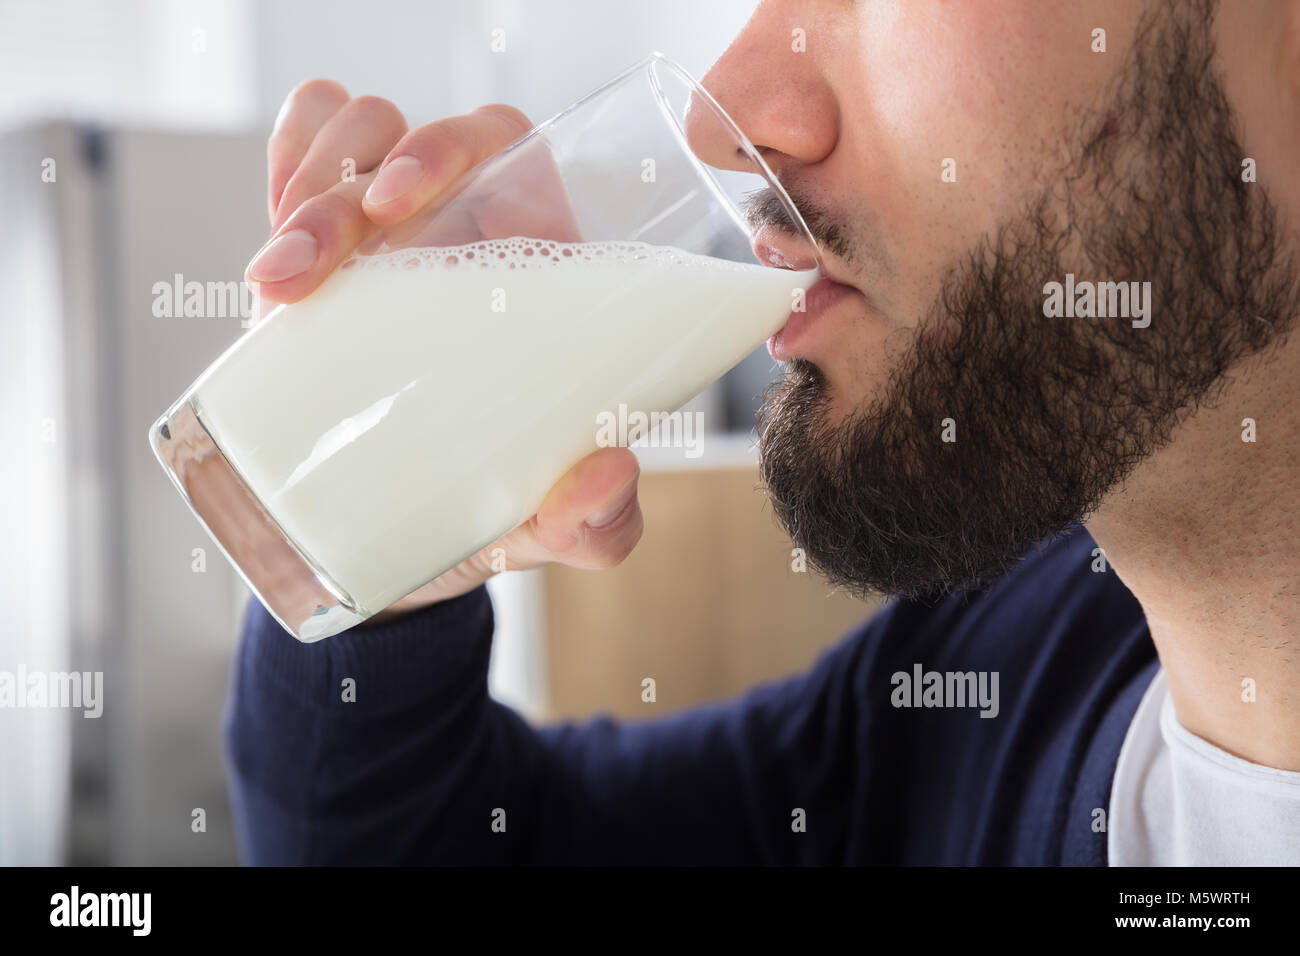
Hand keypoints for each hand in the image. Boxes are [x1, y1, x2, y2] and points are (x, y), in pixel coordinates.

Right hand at [251, 81, 643, 619]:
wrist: (403, 539)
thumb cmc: (497, 507)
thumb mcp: (548, 524)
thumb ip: (596, 524)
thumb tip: (609, 476)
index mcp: (532, 254)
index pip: (500, 143)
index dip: (444, 146)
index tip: (394, 204)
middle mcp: (462, 226)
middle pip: (408, 134)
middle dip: (346, 179)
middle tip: (311, 269)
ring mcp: (386, 234)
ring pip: (343, 136)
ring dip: (301, 188)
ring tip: (276, 285)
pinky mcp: (323, 255)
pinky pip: (294, 164)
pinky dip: (275, 174)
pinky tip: (268, 254)